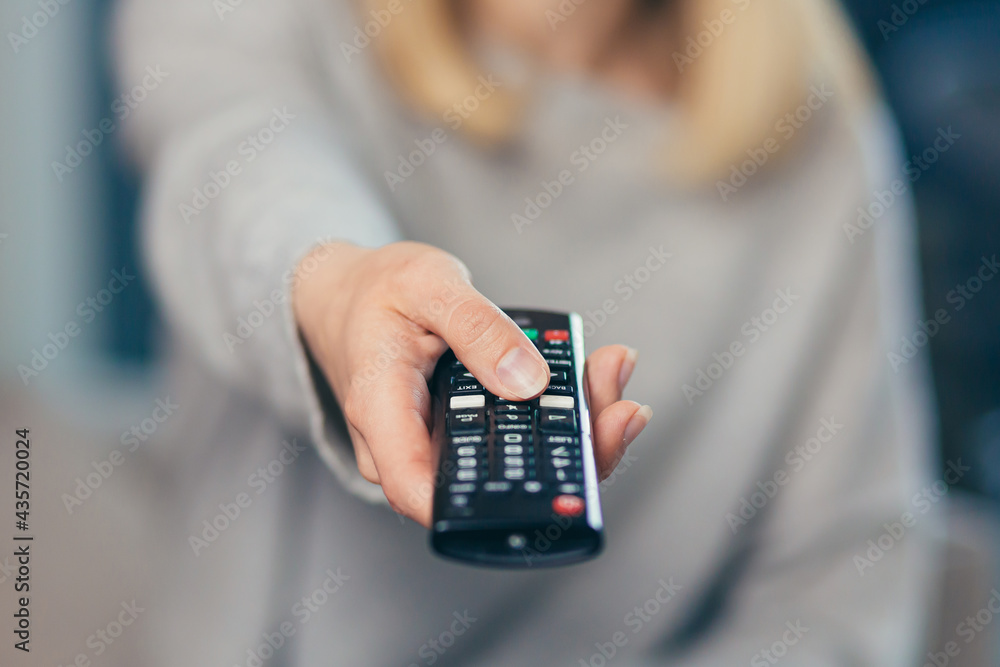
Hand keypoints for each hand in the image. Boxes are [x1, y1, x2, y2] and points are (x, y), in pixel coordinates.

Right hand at [293, 241, 652, 525]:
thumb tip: (529, 382)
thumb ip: (476, 328)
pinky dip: (557, 413)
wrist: (352, 294)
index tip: (563, 488)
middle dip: (565, 456)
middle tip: (620, 408)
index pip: (422, 491)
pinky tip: (594, 378)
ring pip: (510, 465)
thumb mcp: (426, 284)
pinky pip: (512, 439)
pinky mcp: (460, 433)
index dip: (494, 506)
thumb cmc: (378, 288)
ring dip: (573, 431)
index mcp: (381, 413)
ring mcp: (436, 444)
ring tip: (613, 375)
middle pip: (487, 484)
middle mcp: (407, 446)